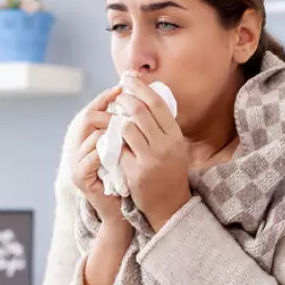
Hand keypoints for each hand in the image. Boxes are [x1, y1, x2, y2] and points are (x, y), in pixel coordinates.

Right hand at [70, 85, 130, 230]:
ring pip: (89, 137)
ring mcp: (76, 164)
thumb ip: (127, 129)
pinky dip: (104, 151)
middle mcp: (78, 150)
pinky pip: (90, 158)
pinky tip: (120, 149)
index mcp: (89, 141)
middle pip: (86, 119)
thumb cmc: (129, 181)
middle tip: (123, 102)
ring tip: (125, 125)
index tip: (121, 87)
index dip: (104, 98)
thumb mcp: (129, 151)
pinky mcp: (79, 178)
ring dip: (109, 131)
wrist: (121, 213)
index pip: (91, 112)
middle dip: (106, 110)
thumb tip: (139, 99)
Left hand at [117, 73, 191, 230]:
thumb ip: (161, 126)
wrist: (170, 205)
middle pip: (140, 112)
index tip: (128, 79)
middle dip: (124, 100)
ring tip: (113, 120)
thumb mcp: (173, 146)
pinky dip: (112, 144)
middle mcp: (165, 146)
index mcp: (175, 136)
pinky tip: (109, 142)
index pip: (157, 104)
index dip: (141, 88)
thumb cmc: (169, 172)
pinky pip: (118, 150)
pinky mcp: (136, 173)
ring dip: (116, 122)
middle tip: (116, 97)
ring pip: (127, 129)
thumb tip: (145, 97)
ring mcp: (151, 160)